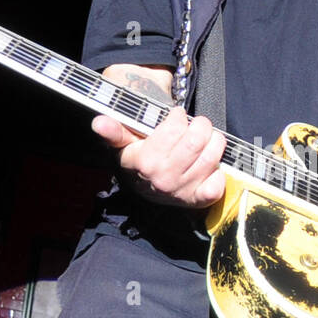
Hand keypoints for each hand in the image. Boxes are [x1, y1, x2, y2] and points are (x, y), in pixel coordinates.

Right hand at [92, 107, 225, 208]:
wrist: (145, 187)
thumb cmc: (139, 157)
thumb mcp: (125, 142)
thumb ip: (114, 131)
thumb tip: (98, 123)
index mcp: (146, 162)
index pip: (174, 128)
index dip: (178, 117)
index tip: (176, 116)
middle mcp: (164, 179)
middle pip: (196, 140)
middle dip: (201, 125)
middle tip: (197, 124)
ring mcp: (182, 191)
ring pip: (211, 157)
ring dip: (214, 142)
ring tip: (208, 138)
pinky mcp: (198, 201)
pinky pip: (217, 186)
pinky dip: (219, 173)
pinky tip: (210, 166)